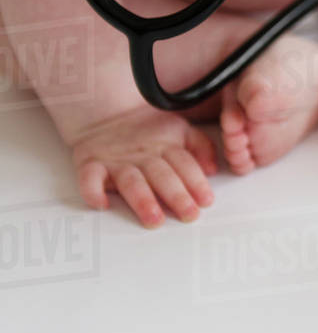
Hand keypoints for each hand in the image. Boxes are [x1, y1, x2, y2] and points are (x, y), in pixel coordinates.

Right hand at [69, 104, 218, 228]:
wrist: (106, 114)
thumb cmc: (149, 131)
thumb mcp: (180, 130)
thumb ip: (200, 146)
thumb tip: (213, 168)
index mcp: (166, 145)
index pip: (184, 163)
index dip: (196, 181)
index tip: (206, 200)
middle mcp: (142, 154)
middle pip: (161, 175)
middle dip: (176, 195)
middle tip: (189, 214)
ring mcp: (116, 161)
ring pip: (131, 180)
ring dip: (142, 199)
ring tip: (154, 218)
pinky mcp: (91, 164)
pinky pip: (88, 178)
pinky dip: (92, 191)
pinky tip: (102, 204)